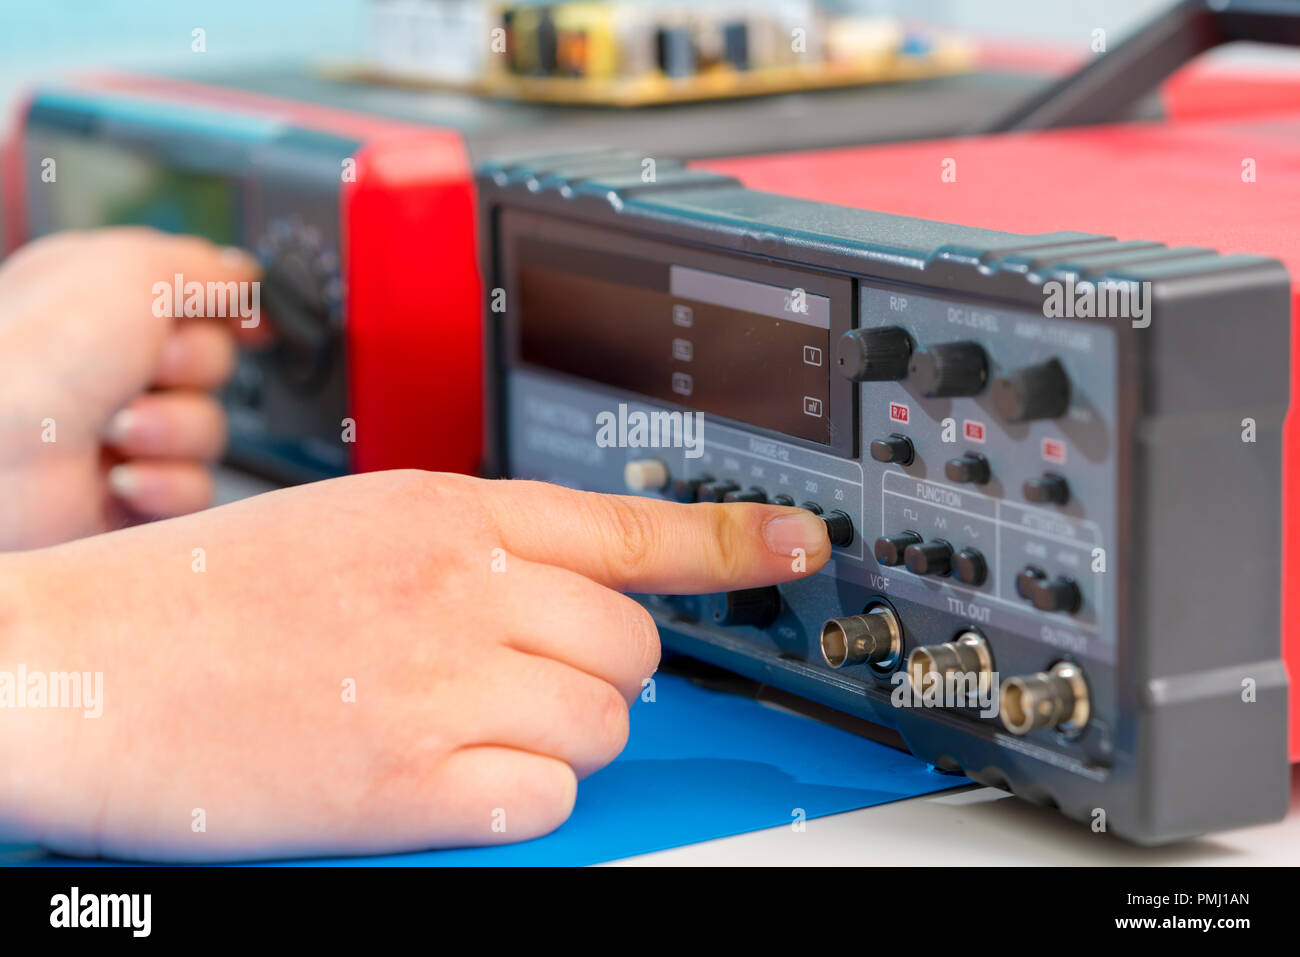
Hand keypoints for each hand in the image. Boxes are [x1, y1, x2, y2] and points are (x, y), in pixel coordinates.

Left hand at [0, 228, 259, 550]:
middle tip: (150, 369)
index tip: (250, 321)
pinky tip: (123, 478)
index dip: (229, 309)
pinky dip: (166, 484)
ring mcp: (119, 430)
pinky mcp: (132, 492)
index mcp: (100, 300)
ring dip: (176, 430)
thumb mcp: (130, 272)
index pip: (194, 298)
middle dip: (196, 368)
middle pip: (215, 363)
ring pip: (209, 430)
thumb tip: (247, 274)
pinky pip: (194, 488)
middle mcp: (108, 364)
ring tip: (120, 432)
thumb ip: (203, 267)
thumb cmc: (33, 363)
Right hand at [0, 470, 829, 859]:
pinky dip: (517, 794)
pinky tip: (445, 773)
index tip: (800, 544)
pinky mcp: (417, 783)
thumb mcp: (357, 525)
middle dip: (599, 669)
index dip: (734, 541)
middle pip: (631, 642)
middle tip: (528, 677)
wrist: (90, 667)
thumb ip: (472, 546)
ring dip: (558, 733)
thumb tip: (566, 585)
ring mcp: (443, 683)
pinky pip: (547, 793)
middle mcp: (461, 588)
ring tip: (463, 724)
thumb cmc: (211, 597)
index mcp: (448, 514)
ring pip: (601, 722)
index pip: (631, 525)